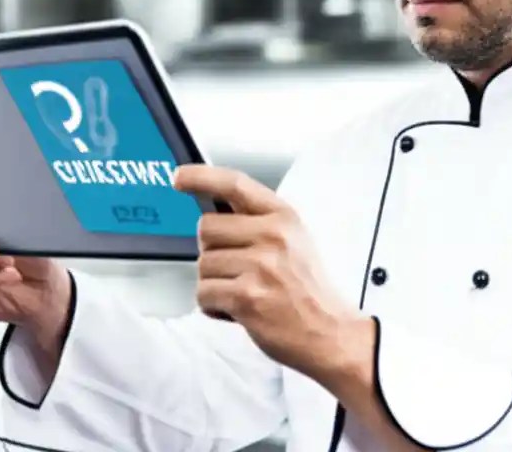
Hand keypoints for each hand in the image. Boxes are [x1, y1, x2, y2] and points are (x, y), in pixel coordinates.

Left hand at [173, 165, 373, 385]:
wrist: (332, 334)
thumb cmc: (309, 291)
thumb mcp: (295, 241)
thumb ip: (258, 224)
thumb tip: (212, 218)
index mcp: (283, 217)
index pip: (235, 184)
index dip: (200, 177)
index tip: (180, 178)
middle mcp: (272, 236)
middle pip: (206, 228)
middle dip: (212, 252)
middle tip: (235, 270)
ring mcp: (260, 266)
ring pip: (203, 264)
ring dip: (214, 284)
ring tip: (243, 293)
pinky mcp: (247, 297)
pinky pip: (204, 294)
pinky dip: (214, 306)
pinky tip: (238, 310)